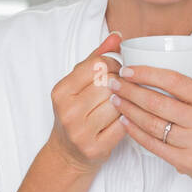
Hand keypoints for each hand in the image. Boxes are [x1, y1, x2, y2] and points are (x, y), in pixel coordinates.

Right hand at [48, 31, 126, 174]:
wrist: (67, 154)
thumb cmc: (75, 114)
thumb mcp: (77, 85)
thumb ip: (96, 59)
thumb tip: (117, 36)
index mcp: (61, 91)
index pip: (96, 66)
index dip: (114, 64)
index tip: (119, 69)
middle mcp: (68, 111)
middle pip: (108, 84)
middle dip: (122, 83)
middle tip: (125, 86)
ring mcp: (81, 132)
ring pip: (118, 104)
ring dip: (127, 101)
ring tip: (126, 102)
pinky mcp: (96, 148)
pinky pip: (124, 126)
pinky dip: (129, 119)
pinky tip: (127, 117)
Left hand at [107, 36, 191, 184]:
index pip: (176, 82)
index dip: (148, 74)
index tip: (128, 69)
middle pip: (159, 103)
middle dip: (131, 91)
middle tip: (113, 83)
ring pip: (153, 124)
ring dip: (129, 110)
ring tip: (114, 99)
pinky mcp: (184, 162)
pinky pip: (154, 145)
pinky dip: (135, 132)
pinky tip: (124, 121)